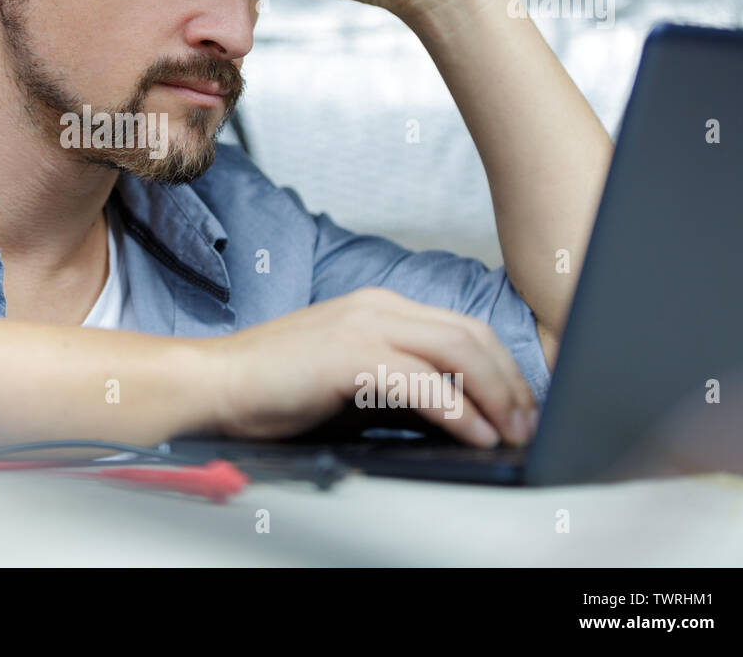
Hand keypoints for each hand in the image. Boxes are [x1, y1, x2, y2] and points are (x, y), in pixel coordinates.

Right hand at [209, 287, 538, 446]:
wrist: (216, 382)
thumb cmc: (272, 386)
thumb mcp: (348, 375)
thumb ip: (396, 380)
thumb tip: (450, 410)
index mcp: (377, 307)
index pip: (460, 328)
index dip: (499, 366)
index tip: (517, 405)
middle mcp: (377, 307)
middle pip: (470, 334)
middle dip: (509, 381)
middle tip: (526, 422)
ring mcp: (364, 327)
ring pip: (458, 351)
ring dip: (495, 395)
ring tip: (511, 431)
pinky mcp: (352, 356)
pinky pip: (424, 382)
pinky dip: (458, 410)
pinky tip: (474, 434)